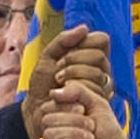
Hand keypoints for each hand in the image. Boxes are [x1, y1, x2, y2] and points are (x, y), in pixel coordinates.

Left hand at [19, 24, 112, 138]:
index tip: (65, 53)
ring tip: (59, 84)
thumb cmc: (42, 85)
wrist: (37, 110)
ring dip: (73, 76)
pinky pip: (95, 90)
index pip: (102, 40)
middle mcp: (101, 70)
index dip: (85, 43)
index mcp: (91, 56)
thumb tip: (85, 28)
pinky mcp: (99, 103)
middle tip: (58, 71)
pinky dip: (75, 90)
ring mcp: (102, 87)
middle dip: (75, 62)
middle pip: (100, 57)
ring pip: (98, 74)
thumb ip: (63, 40)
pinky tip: (64, 94)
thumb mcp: (47, 57)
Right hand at [31, 82, 108, 138]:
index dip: (64, 105)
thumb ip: (77, 91)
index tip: (84, 110)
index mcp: (60, 118)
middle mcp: (54, 133)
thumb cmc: (109, 135)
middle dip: (73, 120)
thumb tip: (53, 92)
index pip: (47, 106)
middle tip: (91, 127)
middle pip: (47, 119)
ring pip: (49, 134)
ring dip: (75, 134)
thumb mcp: (97, 103)